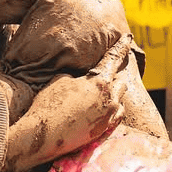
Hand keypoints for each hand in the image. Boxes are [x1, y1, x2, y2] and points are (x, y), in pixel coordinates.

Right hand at [5, 40, 128, 171]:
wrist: (43, 135)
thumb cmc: (48, 104)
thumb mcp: (60, 81)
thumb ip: (76, 77)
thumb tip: (80, 80)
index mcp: (99, 82)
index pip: (114, 58)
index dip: (121, 46)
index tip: (128, 37)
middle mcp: (109, 98)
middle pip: (121, 82)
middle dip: (113, 78)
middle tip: (101, 78)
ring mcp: (109, 116)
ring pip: (120, 100)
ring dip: (112, 96)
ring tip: (98, 97)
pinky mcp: (105, 131)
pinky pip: (116, 116)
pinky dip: (111, 110)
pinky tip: (99, 111)